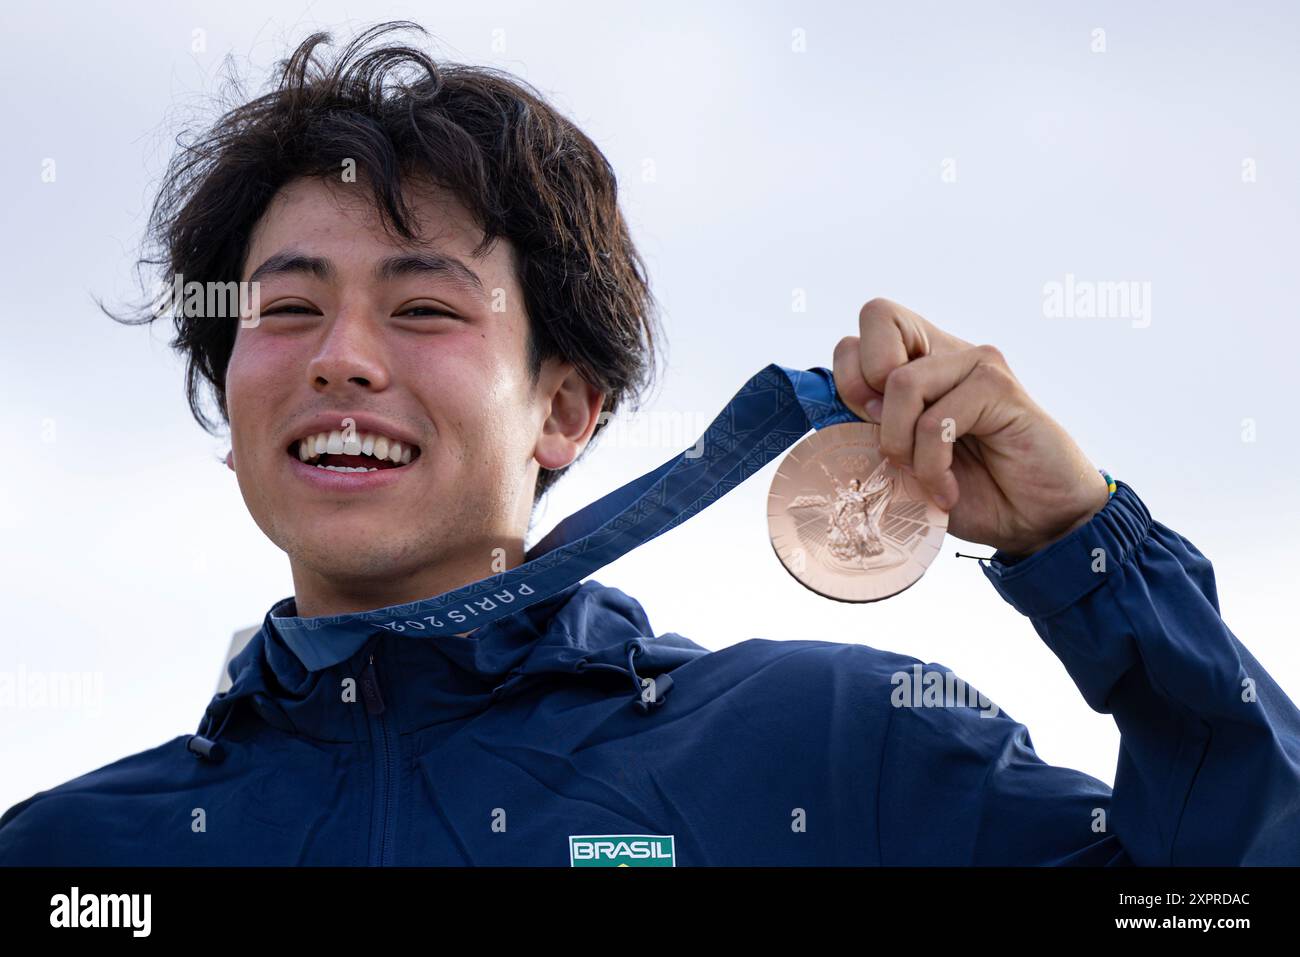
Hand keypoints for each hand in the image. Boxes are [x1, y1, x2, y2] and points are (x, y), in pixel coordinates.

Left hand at [831, 298, 1110, 557]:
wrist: (1034, 521)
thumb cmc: (969, 490)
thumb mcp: (903, 461)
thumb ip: (872, 427)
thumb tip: (836, 408)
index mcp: (917, 361)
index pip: (858, 335)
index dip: (848, 380)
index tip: (869, 428)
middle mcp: (945, 350)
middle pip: (877, 314)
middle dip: (864, 385)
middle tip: (890, 438)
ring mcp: (976, 362)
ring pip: (902, 383)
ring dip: (900, 445)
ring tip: (925, 480)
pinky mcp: (1000, 387)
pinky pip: (937, 420)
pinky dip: (932, 467)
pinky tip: (947, 491)